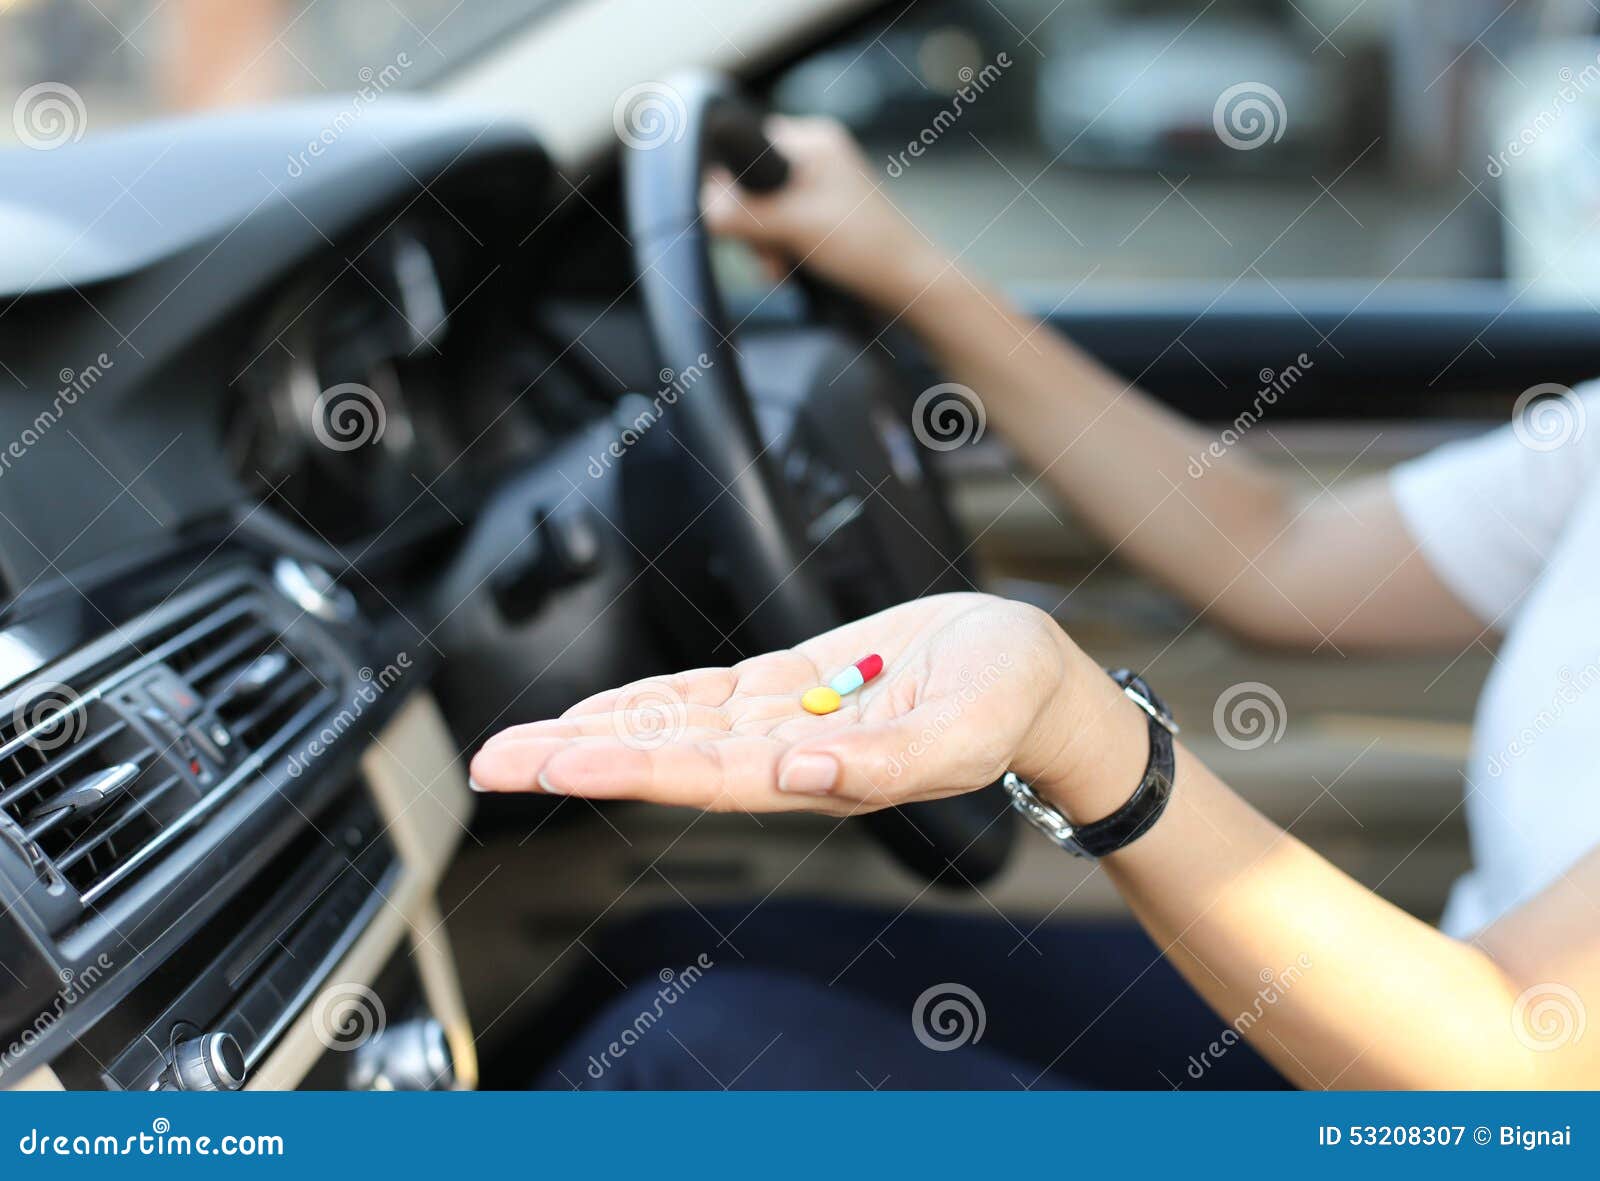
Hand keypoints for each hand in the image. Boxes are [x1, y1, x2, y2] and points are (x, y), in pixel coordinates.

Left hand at [470, 593, 1120, 815]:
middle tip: (488, 763)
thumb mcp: (964, 731)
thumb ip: (884, 765)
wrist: (1029, 673)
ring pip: (669, 724)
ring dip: (591, 730)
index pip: (703, 773)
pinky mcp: (790, 683)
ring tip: (517, 743)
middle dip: (574, 756)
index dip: (627, 766)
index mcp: (821, 770)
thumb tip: (799, 775)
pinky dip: (645, 699)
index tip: (554, 765)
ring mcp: (782, 718)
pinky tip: (598, 710)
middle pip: (662, 753)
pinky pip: (702, 694)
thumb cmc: (1010, 701)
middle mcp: (786, 752)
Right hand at [702, 115, 947, 311]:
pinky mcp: (821, 218)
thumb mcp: (793, 226)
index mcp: (813, 141)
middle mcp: (816, 157)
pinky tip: (790, 270)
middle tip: (771, 252)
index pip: (747, 146)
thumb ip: (742, 214)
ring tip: (783, 267)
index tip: (739, 220)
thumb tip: (701, 203)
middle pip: (751, 183)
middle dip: (753, 226)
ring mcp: (819, 188)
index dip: (733, 186)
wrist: (907, 286)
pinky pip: (781, 227)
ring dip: (765, 246)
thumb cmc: (864, 248)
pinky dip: (779, 252)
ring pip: (763, 211)